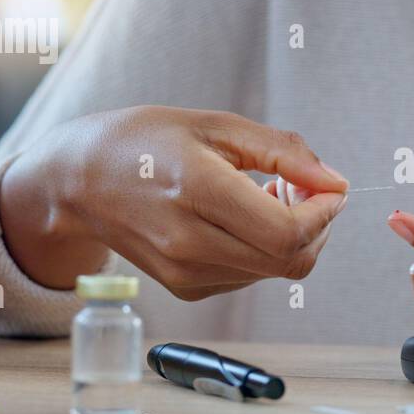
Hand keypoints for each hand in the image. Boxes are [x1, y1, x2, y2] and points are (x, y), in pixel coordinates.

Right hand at [0, 105, 348, 299]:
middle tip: (302, 190)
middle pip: (290, 260)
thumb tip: (335, 182)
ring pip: (274, 271)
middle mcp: (189, 241)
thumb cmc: (146, 142)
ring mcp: (185, 272)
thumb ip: (284, 151)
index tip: (329, 188)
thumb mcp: (217, 125)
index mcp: (197, 190)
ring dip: (290, 237)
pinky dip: (263, 251)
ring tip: (265, 196)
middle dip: (316, 227)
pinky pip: (250, 278)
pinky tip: (241, 218)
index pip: (288, 231)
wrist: (78, 180)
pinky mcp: (186, 288)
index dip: (324, 214)